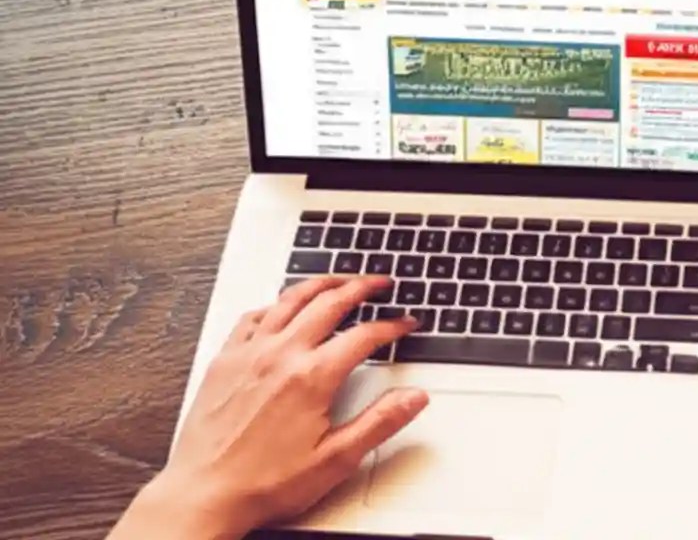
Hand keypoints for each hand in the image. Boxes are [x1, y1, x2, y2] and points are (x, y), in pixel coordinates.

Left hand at [109, 276, 427, 539]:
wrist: (205, 495)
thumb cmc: (264, 483)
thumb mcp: (336, 459)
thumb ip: (380, 422)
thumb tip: (414, 398)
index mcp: (312, 377)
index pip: (364, 335)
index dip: (392, 326)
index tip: (405, 323)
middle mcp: (280, 355)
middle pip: (329, 303)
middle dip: (361, 287)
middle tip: (379, 283)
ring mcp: (249, 354)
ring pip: (290, 299)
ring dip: (320, 283)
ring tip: (338, 279)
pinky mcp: (225, 361)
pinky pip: (252, 317)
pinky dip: (274, 304)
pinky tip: (281, 306)